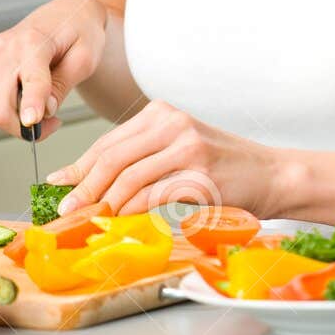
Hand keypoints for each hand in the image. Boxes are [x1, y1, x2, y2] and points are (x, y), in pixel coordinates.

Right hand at [0, 0, 107, 139]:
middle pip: (1, 103)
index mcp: (33, 40)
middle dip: (24, 126)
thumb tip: (44, 111)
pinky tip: (28, 86)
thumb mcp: (85, 59)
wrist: (66, 13)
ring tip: (46, 98)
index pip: (30, 79)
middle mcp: (5, 46)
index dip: (31, 105)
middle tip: (52, 124)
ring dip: (20, 114)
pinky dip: (11, 102)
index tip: (32, 123)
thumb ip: (63, 86)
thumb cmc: (80, 33)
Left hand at [47, 100, 289, 217]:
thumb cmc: (226, 169)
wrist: (274, 174)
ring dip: (103, 202)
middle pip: (112, 157)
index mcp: (161, 113)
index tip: (60, 186)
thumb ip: (142, 160)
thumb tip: (94, 185)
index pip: (108, 141)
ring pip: (127, 177)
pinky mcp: (199, 174)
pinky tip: (121, 221)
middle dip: (84, 187)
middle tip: (66, 209)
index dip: (79, 167)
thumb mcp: (180, 151)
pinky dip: (131, 211)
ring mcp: (186, 147)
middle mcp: (171, 123)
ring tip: (90, 219)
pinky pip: (152, 195)